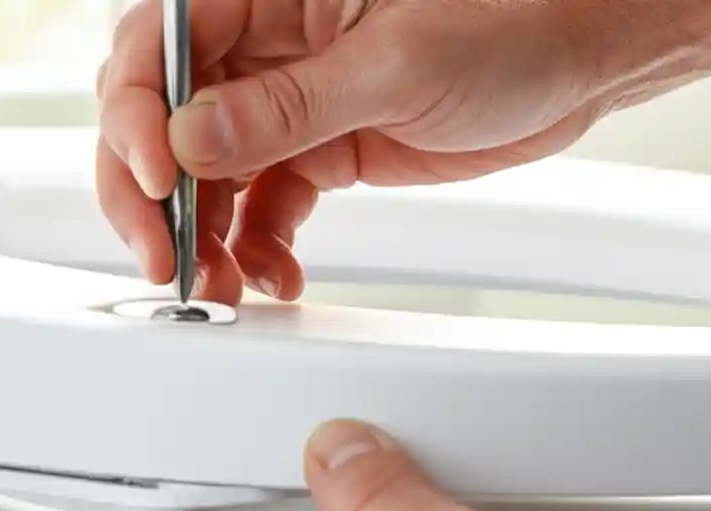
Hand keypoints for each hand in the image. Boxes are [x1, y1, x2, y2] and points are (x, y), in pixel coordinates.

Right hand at [95, 0, 710, 305]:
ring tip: (220, 284)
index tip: (153, 177)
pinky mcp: (311, 151)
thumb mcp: (396, 62)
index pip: (157, 46)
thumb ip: (287, 106)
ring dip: (201, 237)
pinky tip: (271, 272)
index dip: (134, 114)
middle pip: (159, 118)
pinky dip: (256, 247)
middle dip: (150, 194)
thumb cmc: (510, 18)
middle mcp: (262, 46)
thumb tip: (190, 140)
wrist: (577, 58)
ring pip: (202, 175)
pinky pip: (257, 205)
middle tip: (163, 253)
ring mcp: (282, 104)